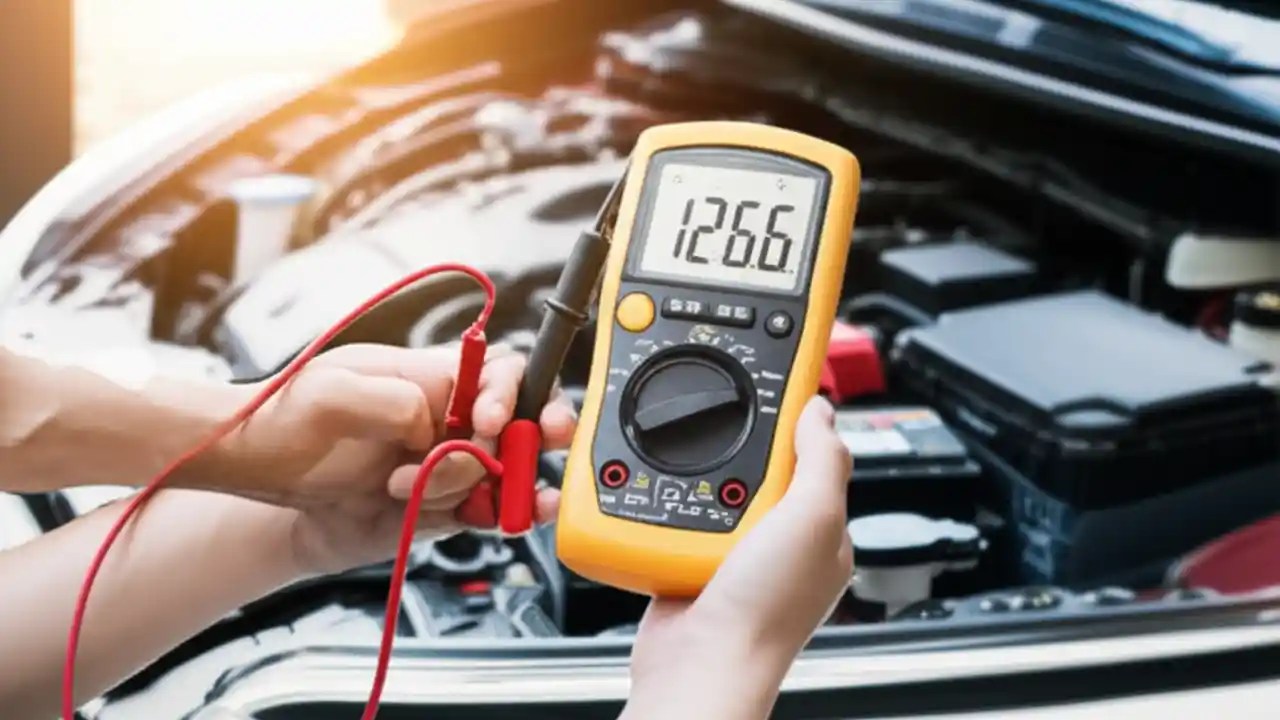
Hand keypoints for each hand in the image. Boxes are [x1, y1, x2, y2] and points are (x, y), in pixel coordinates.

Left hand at [191, 343, 576, 576]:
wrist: (260, 479)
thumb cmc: (286, 418)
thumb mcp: (331, 393)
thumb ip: (393, 401)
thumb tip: (434, 425)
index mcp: (430, 379)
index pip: (499, 371)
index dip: (510, 391)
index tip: (489, 418)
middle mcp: (447, 420)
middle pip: (521, 418)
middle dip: (540, 430)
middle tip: (541, 441)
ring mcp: (446, 466)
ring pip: (503, 472)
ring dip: (477, 484)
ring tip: (409, 490)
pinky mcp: (439, 508)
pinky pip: (488, 512)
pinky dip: (505, 515)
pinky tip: (514, 515)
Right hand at [624, 397, 852, 719]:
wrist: (698, 667)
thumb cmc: (764, 613)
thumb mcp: (812, 520)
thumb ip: (821, 462)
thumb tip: (822, 410)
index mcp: (822, 532)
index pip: (815, 457)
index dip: (798, 421)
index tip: (779, 385)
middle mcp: (781, 544)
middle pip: (761, 465)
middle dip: (743, 447)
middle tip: (726, 432)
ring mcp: (734, 553)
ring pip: (716, 486)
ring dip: (701, 475)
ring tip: (694, 469)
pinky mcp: (690, 560)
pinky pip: (677, 513)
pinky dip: (668, 503)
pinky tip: (665, 499)